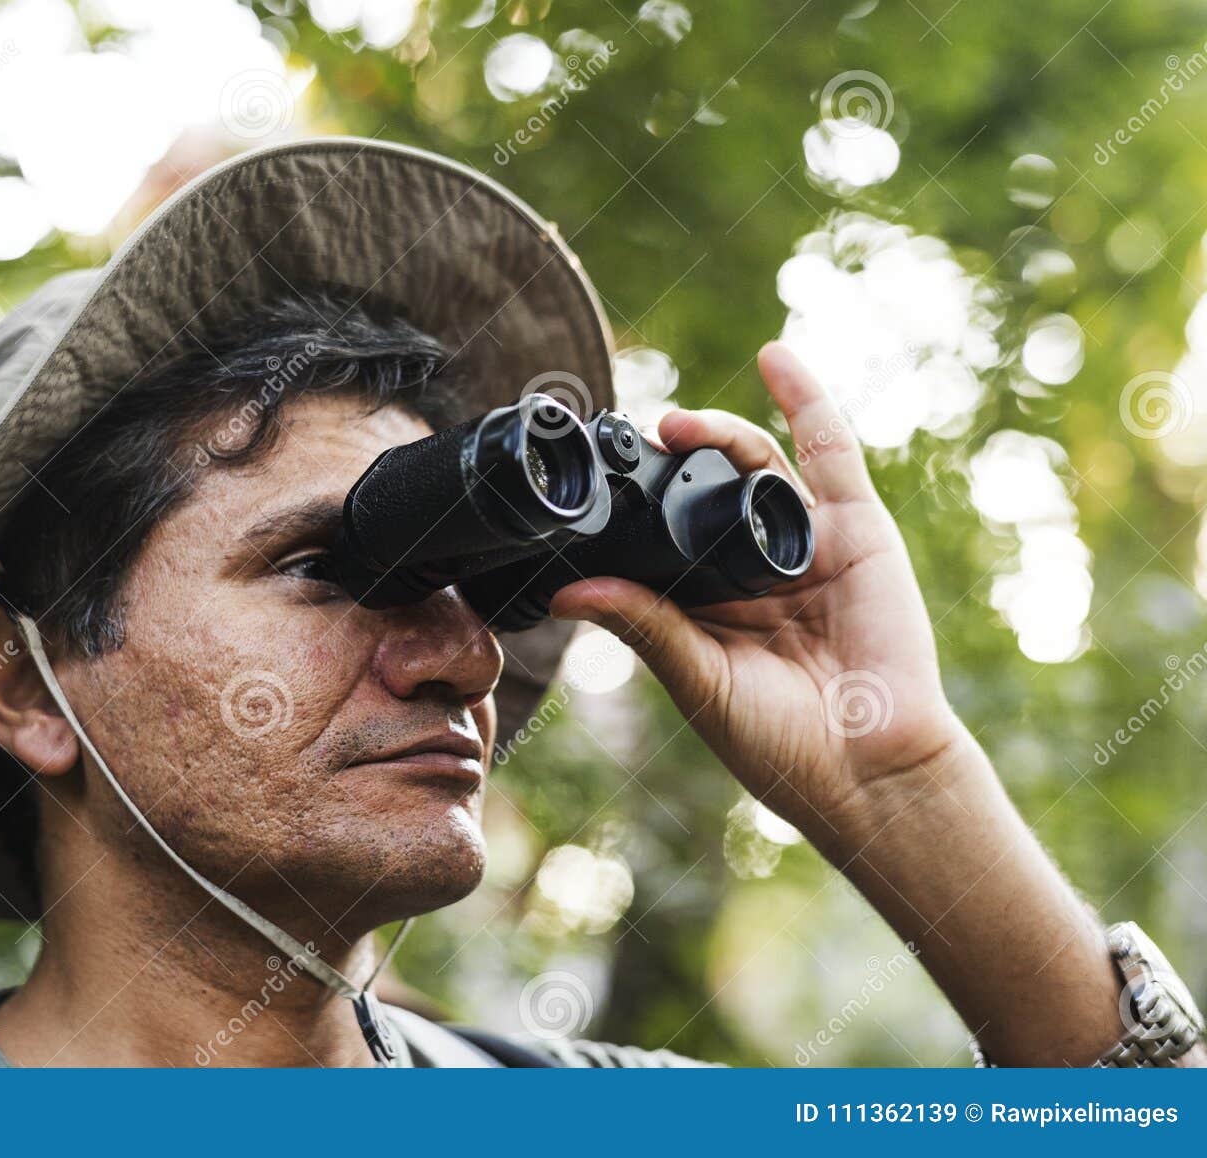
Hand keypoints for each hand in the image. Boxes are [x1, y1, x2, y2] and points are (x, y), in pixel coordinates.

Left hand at [551, 343, 967, 846]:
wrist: (870, 766)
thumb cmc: (780, 742)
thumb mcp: (697, 678)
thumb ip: (642, 624)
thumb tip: (566, 590)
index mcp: (708, 603)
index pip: (658, 533)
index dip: (627, 502)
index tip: (582, 476)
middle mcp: (751, 566)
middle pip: (702, 488)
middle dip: (665, 459)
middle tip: (622, 441)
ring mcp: (804, 542)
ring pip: (753, 464)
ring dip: (713, 433)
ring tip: (669, 425)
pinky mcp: (856, 527)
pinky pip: (829, 449)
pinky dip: (805, 397)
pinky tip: (775, 357)